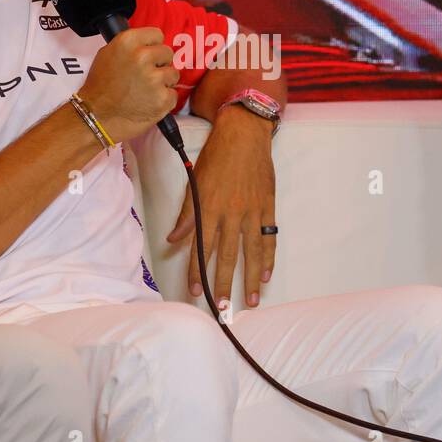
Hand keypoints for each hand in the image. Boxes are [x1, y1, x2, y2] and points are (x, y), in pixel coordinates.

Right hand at [76, 26, 178, 143]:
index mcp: (128, 42)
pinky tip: (148, 102)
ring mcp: (154, 78)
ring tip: (146, 91)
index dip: (153, 46)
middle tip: (146, 75)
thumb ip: (129, 46)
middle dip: (160, 64)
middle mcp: (142, 57)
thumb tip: (147, 44)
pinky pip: (173, 94)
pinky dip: (164, 100)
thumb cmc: (99, 89)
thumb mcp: (106, 55)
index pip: (157, 34)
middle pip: (167, 53)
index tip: (149, 54)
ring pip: (173, 74)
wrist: (96, 117)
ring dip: (164, 82)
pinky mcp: (162, 98)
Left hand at [167, 106, 275, 308]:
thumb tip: (173, 238)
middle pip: (227, 256)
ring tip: (251, 301)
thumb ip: (186, 214)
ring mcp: (251, 212)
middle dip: (224, 284)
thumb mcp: (195, 182)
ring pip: (251, 252)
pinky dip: (268, 257)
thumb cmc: (216, 156)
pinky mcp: (267, 207)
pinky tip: (266, 275)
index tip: (194, 292)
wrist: (244, 134)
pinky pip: (268, 237)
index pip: (201, 248)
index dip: (197, 272)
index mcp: (209, 208)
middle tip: (223, 307)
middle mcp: (230, 213)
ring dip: (249, 278)